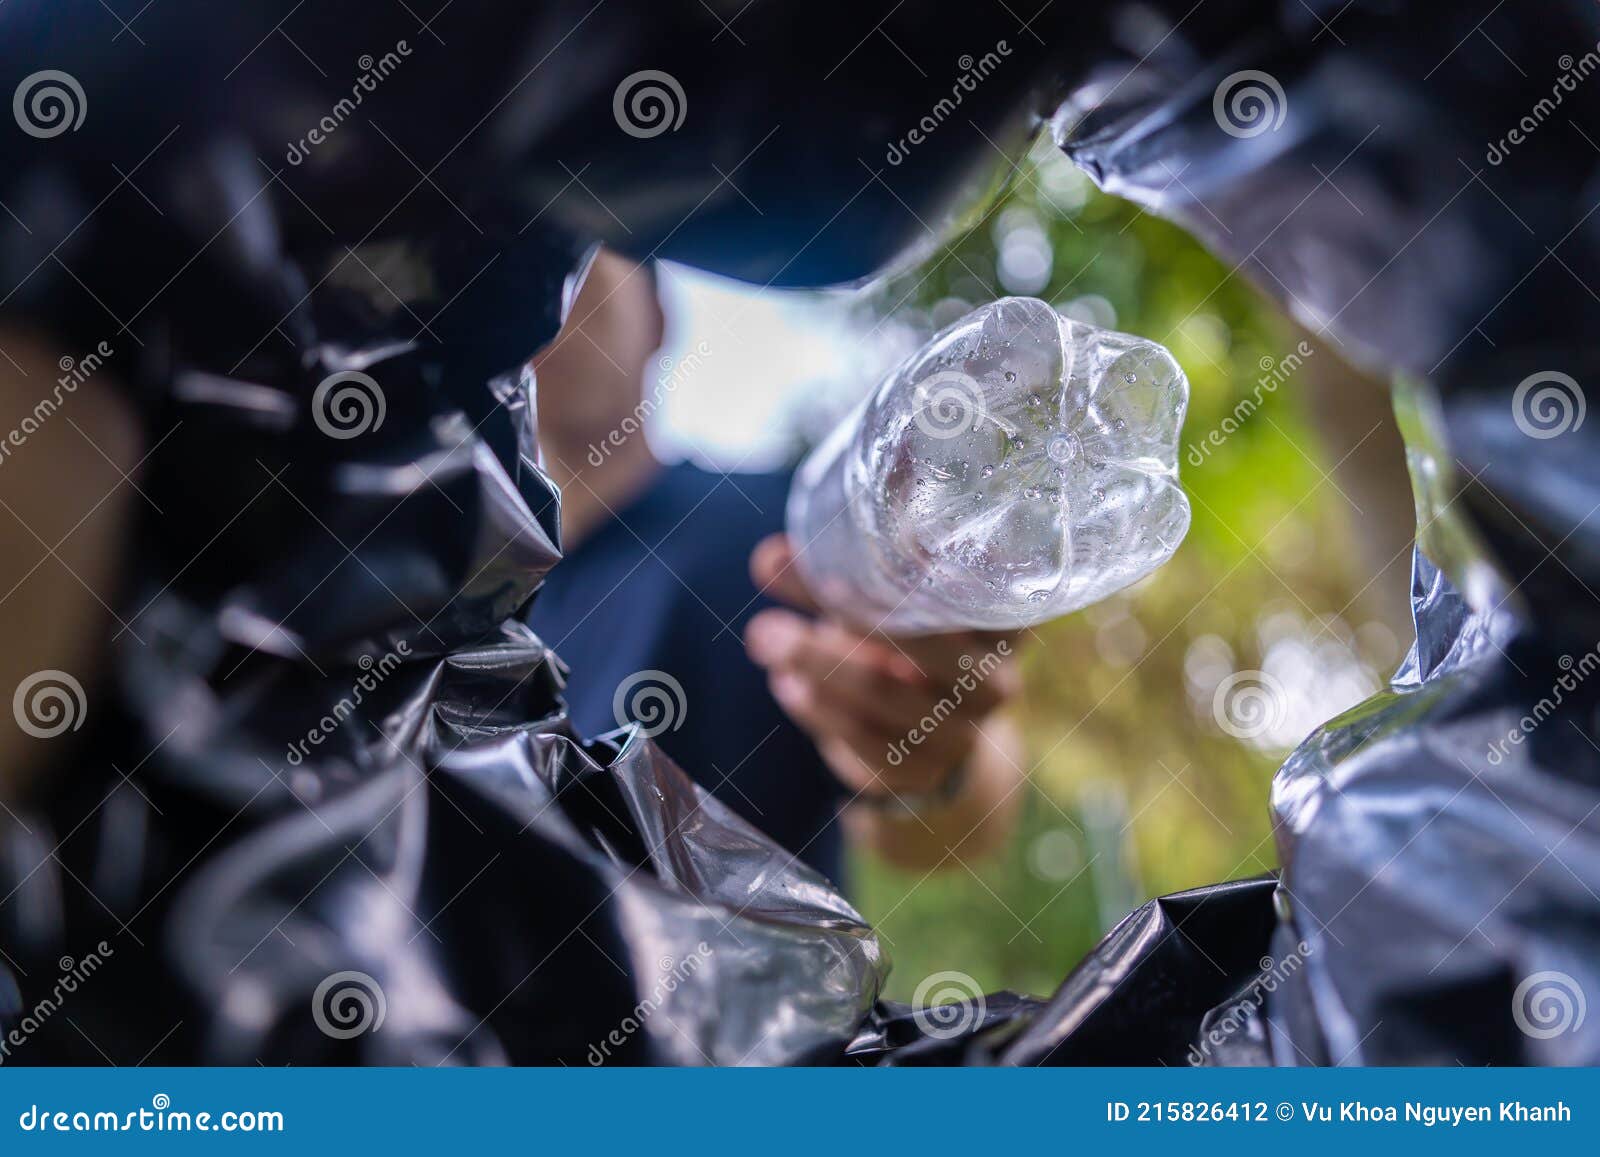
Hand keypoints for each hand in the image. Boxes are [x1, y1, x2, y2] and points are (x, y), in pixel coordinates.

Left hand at [744, 533, 1020, 807]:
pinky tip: (787, 684)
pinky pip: (865, 741)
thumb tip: (768, 556)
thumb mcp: (880, 609)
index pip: (976, 592)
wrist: (935, 739)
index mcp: (1000, 623)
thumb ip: (832, 579)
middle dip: (850, 619)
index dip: (918, 576)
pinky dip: (818, 710)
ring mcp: (960, 732)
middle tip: (775, 614)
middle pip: (921, 646)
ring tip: (765, 638)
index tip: (849, 566)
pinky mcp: (922, 771)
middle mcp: (992, 679)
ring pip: (884, 692)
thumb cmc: (905, 646)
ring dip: (816, 664)